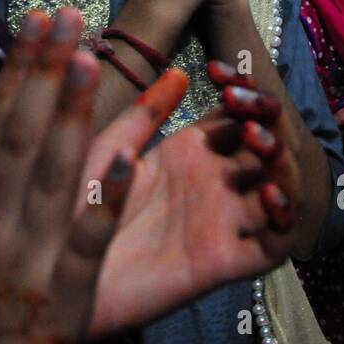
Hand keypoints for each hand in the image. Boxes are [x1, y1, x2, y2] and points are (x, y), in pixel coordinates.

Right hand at [0, 8, 167, 343]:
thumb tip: (14, 108)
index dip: (18, 68)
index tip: (38, 17)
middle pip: (22, 135)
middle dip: (45, 72)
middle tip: (68, 16)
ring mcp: (29, 256)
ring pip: (52, 177)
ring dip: (71, 116)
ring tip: (91, 60)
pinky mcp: (62, 295)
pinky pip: (85, 244)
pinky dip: (104, 204)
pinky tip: (129, 166)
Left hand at [81, 59, 299, 336]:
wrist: (57, 274)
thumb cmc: (73, 210)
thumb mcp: (109, 152)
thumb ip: (145, 115)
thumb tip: (179, 71)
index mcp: (190, 152)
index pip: (239, 111)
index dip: (241, 86)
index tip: (215, 70)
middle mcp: (215, 183)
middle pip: (268, 141)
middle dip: (267, 115)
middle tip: (240, 105)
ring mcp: (224, 222)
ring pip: (282, 187)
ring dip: (283, 161)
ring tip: (256, 138)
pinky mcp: (224, 262)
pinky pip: (275, 244)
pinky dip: (285, 219)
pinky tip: (269, 194)